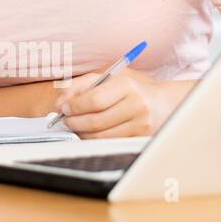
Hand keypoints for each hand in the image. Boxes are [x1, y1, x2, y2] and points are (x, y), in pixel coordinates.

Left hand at [51, 67, 180, 137]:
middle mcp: (136, 105)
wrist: (161, 104)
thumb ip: (79, 86)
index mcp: (126, 85)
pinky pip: (110, 143)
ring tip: (76, 125)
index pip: (95, 100)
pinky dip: (95, 139)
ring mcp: (140, 124)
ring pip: (102, 136)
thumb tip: (59, 103)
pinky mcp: (140, 138)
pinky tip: (90, 132)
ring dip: (82, 133)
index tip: (63, 108)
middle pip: (97, 121)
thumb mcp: (105, 78)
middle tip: (65, 120)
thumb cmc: (128, 89)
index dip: (75, 106)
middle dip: (75, 122)